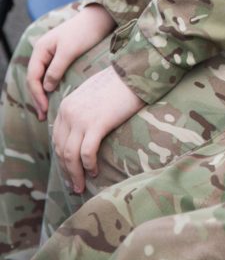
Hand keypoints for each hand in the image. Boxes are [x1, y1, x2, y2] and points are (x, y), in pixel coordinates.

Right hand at [27, 3, 115, 119]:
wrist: (100, 18)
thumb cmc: (85, 31)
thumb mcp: (69, 51)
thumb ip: (56, 69)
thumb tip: (47, 88)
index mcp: (41, 49)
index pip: (33, 77)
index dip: (37, 94)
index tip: (44, 109)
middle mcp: (44, 52)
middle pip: (36, 79)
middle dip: (38, 98)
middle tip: (44, 117)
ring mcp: (52, 55)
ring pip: (44, 79)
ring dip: (44, 94)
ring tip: (48, 111)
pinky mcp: (63, 57)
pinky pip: (53, 75)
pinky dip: (53, 87)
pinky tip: (57, 97)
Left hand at [52, 66, 142, 194]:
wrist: (133, 73)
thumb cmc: (118, 83)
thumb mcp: (91, 94)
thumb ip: (82, 109)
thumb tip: (84, 129)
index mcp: (66, 106)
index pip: (57, 138)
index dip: (62, 158)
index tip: (69, 171)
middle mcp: (68, 112)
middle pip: (61, 149)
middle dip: (67, 170)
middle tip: (74, 185)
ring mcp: (81, 118)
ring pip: (70, 155)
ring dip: (75, 174)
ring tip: (81, 186)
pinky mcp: (97, 124)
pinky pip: (86, 152)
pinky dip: (88, 166)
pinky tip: (94, 172)